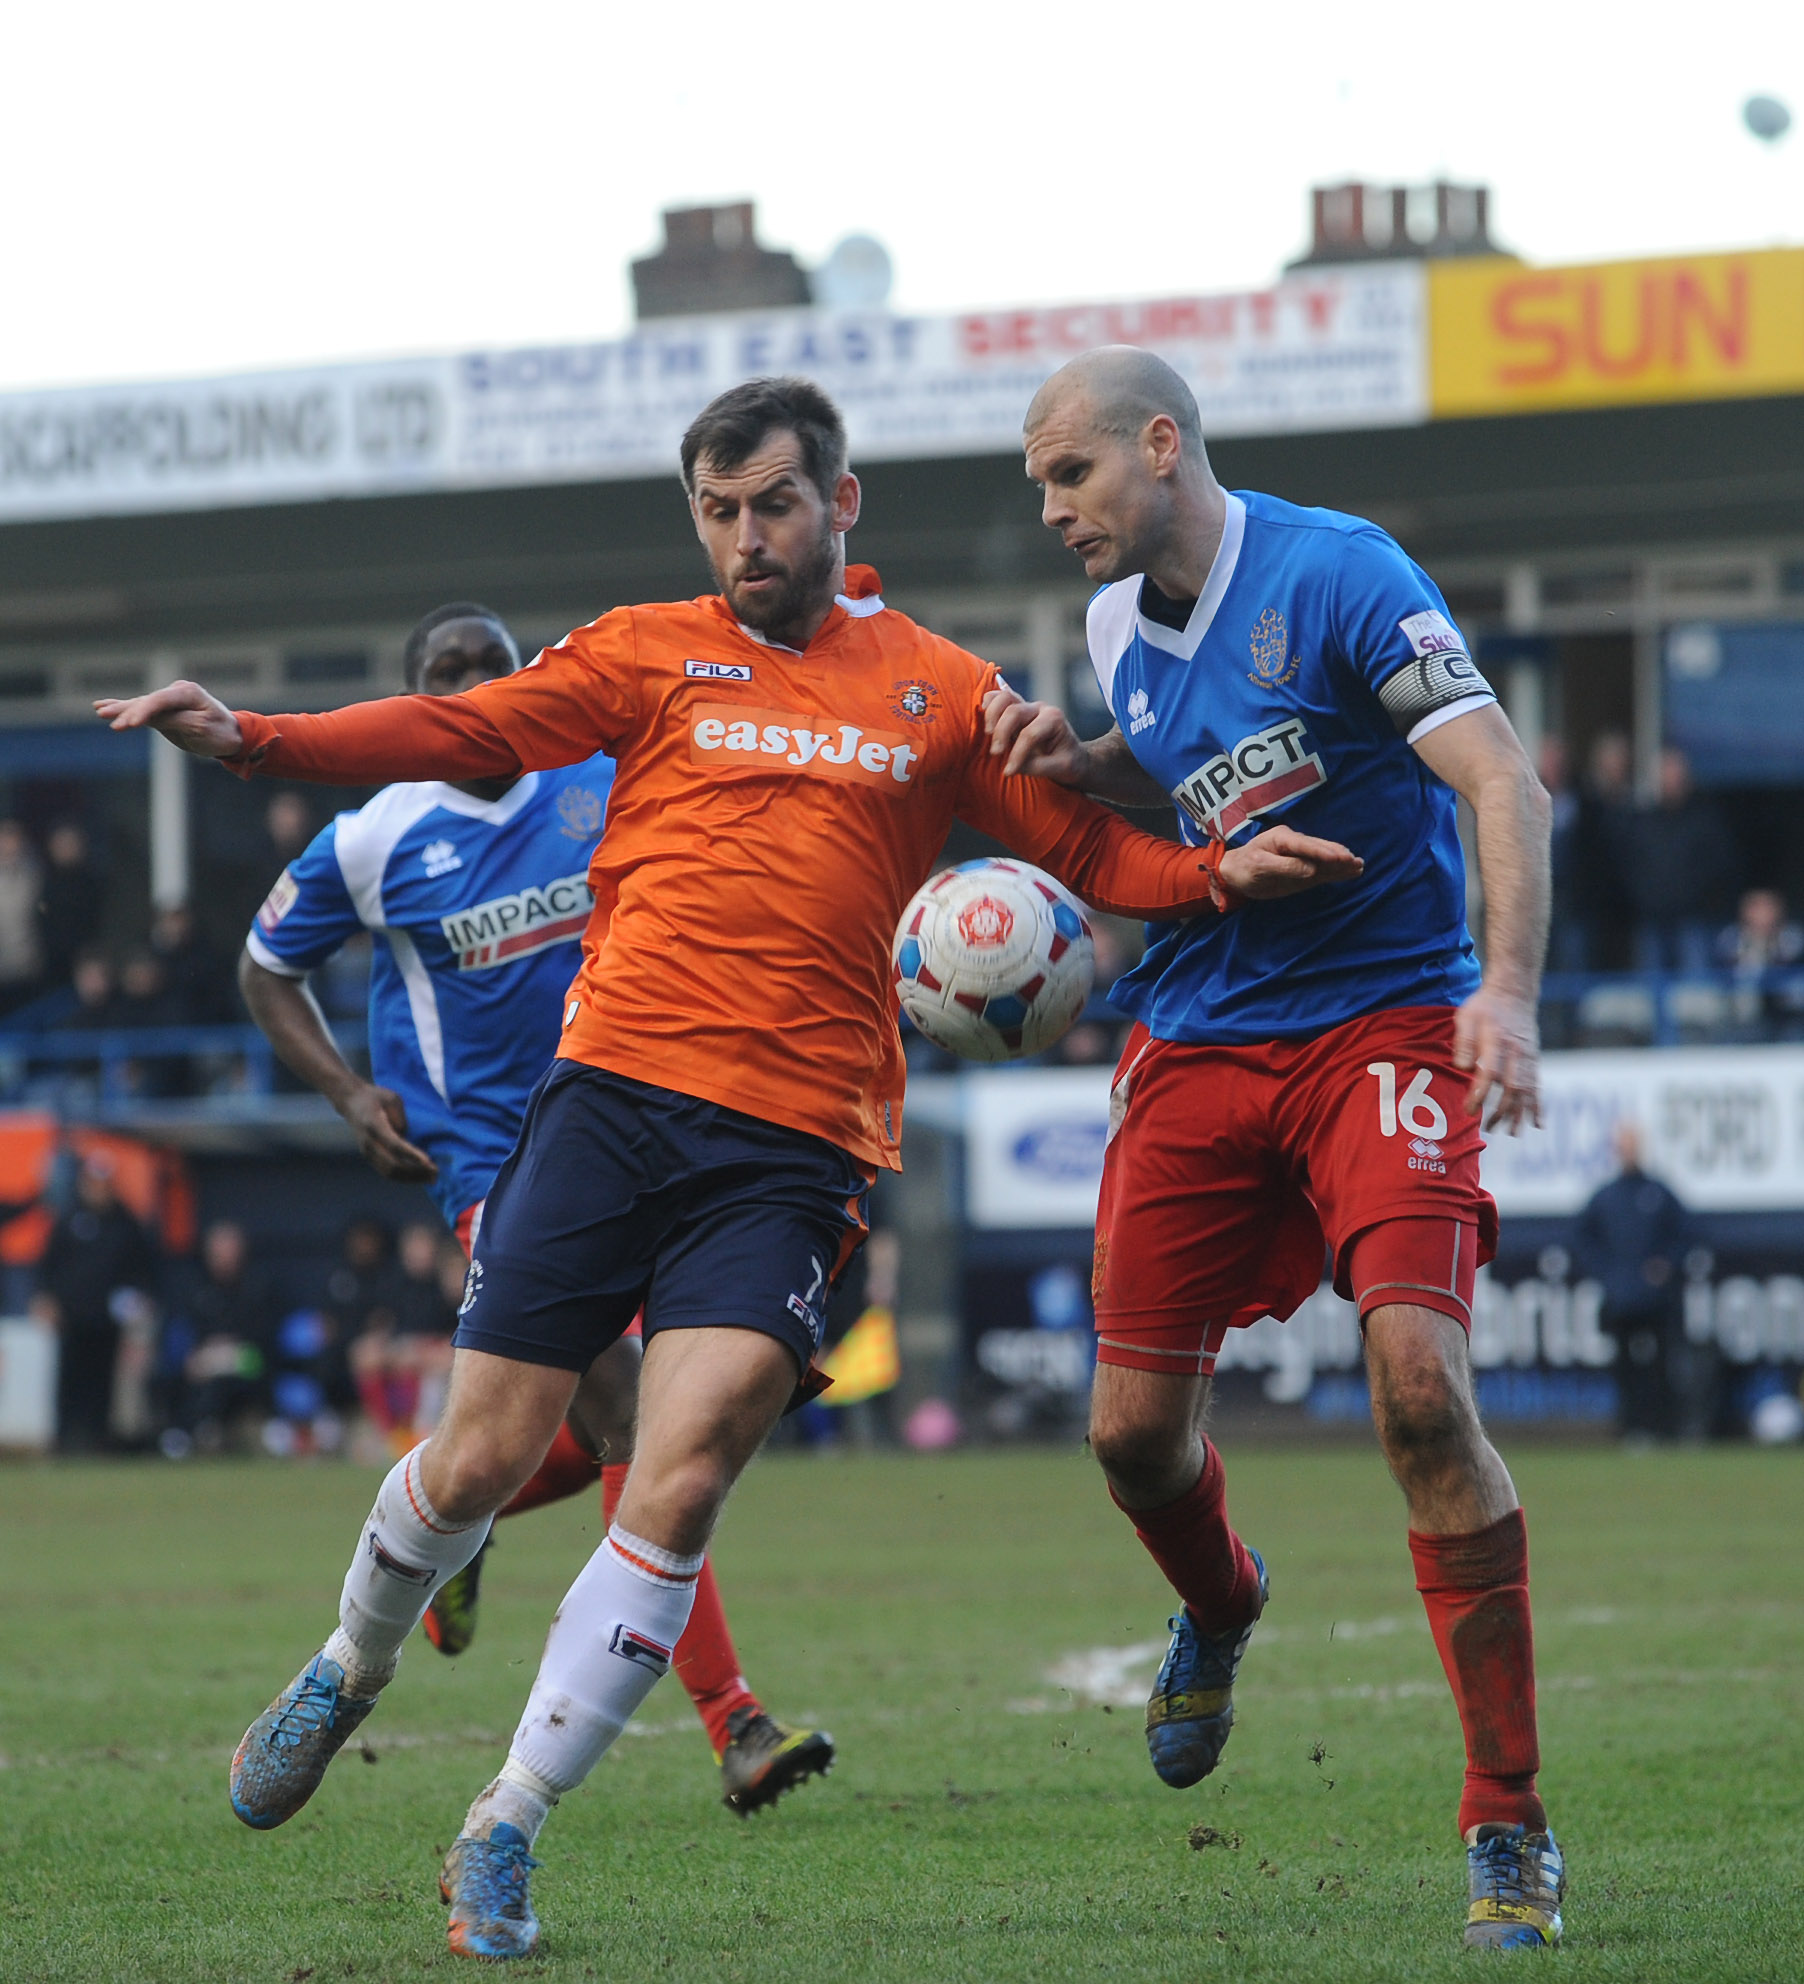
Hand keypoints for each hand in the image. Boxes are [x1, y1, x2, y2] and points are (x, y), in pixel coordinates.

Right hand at [93, 680, 243, 757]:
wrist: (230, 736)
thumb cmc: (219, 733)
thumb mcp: (200, 728)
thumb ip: (176, 721)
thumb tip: (151, 716)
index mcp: (188, 692)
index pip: (160, 700)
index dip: (143, 711)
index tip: (130, 723)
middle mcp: (176, 691)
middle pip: (147, 701)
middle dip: (126, 710)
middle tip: (105, 716)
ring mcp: (168, 700)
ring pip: (141, 704)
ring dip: (120, 708)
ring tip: (99, 710)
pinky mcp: (163, 711)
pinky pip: (141, 708)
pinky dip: (123, 708)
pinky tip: (101, 706)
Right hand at [342, 1084, 438, 1182]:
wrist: (352, 1102)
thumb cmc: (376, 1097)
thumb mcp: (391, 1098)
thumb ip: (400, 1116)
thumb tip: (407, 1136)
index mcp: (374, 1125)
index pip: (394, 1144)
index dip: (411, 1154)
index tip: (428, 1161)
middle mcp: (368, 1142)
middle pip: (392, 1165)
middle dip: (415, 1171)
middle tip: (435, 1172)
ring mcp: (367, 1152)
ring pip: (389, 1173)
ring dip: (411, 1178)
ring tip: (431, 1177)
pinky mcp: (370, 1157)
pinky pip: (387, 1172)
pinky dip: (404, 1177)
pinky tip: (418, 1176)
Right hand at [981, 683, 1090, 784]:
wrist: (1072, 754)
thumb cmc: (1068, 761)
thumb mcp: (1061, 768)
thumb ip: (1037, 767)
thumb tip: (1012, 767)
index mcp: (1054, 719)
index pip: (1030, 734)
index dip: (1017, 754)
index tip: (1009, 772)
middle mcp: (1040, 709)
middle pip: (1014, 711)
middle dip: (1001, 732)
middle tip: (996, 753)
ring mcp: (1027, 706)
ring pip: (1004, 697)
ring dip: (992, 715)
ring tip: (988, 734)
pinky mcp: (1015, 709)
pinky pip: (998, 697)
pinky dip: (989, 705)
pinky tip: (986, 722)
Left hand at [1217, 825, 1362, 899]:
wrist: (1236, 873)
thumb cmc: (1245, 867)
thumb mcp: (1260, 867)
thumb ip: (1285, 867)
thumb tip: (1311, 870)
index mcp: (1282, 838)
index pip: (1306, 845)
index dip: (1324, 852)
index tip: (1341, 858)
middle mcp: (1295, 843)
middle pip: (1320, 849)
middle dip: (1339, 856)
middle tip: (1356, 862)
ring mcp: (1300, 855)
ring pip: (1324, 858)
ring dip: (1341, 862)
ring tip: (1359, 865)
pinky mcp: (1303, 868)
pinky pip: (1322, 868)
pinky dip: (1337, 870)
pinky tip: (1351, 871)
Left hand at [1453, 983, 1540, 1133]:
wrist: (1514, 992)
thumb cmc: (1485, 1006)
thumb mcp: (1465, 1016)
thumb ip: (1463, 1041)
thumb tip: (1462, 1067)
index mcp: (1496, 1041)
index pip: (1489, 1072)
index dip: (1480, 1092)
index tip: (1470, 1109)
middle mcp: (1516, 1052)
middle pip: (1512, 1086)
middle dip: (1502, 1111)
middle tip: (1488, 1128)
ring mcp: (1528, 1057)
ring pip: (1528, 1090)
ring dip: (1520, 1113)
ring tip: (1512, 1133)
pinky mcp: (1534, 1060)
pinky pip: (1538, 1085)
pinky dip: (1538, 1106)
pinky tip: (1537, 1124)